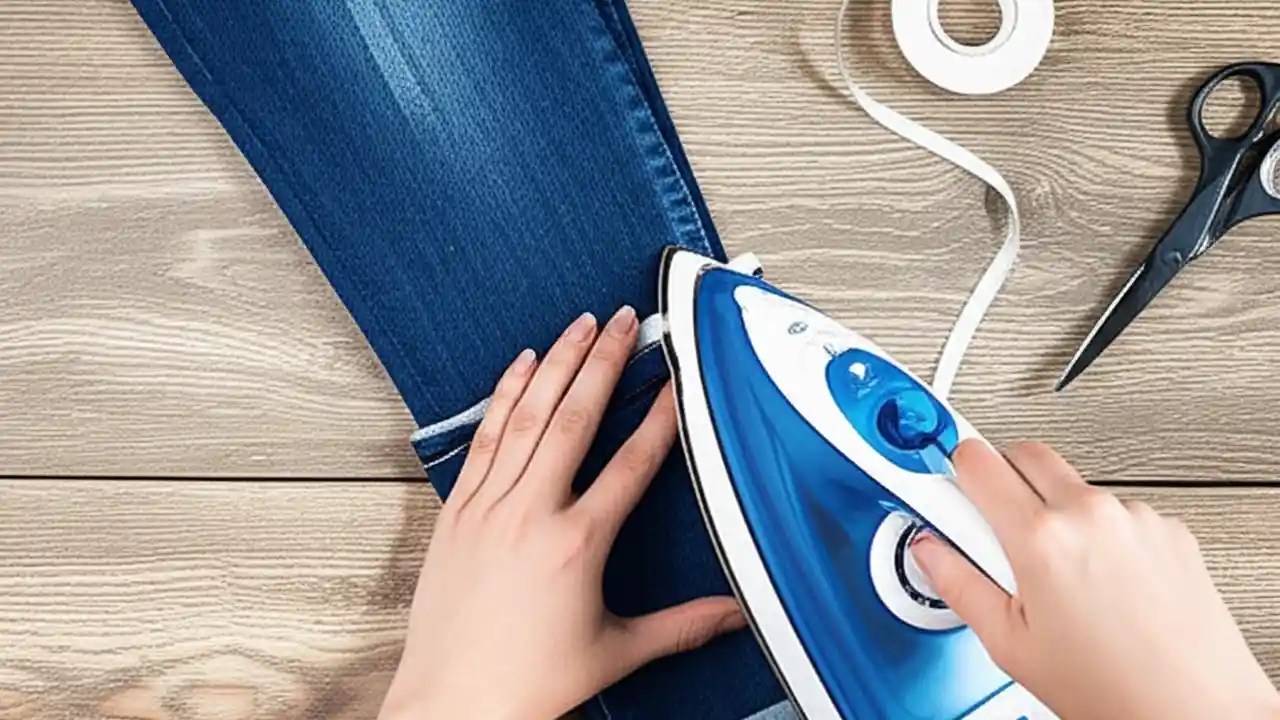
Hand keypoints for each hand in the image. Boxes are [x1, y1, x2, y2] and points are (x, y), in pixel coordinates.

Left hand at [379, 308, 744, 719]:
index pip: (631, 464)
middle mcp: (531, 515)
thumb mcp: (617, 651)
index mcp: (578, 545)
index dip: (659, 416)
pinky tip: (519, 366)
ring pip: (526, 417)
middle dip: (605, 362)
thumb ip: (683, 626)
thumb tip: (735, 615)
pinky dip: (503, 396)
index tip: (676, 380)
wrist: (454, 704)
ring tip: (578, 327)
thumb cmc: (527, 683)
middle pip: (575, 418)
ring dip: (555, 364)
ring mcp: (488, 507)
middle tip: (626, 322)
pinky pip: (484, 439)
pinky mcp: (456, 511)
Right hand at [911, 440, 1279, 719]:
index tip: (942, 484)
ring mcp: (1135, 517)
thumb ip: (958, 584)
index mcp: (1040, 538)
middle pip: (1023, 453)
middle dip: (999, 479)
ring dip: (1052, 509)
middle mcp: (1089, 513)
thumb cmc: (1112, 691)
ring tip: (1054, 573)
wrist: (1197, 711)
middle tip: (991, 525)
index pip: (975, 459)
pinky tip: (1100, 582)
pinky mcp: (1169, 529)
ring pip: (1072, 484)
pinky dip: (1100, 532)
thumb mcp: (1010, 645)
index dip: (950, 469)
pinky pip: (1117, 510)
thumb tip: (928, 551)